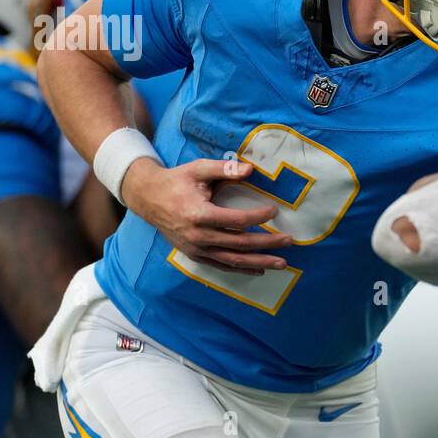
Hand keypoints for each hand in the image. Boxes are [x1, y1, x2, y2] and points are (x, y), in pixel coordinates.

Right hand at [122, 157, 293, 275]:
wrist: (147, 199)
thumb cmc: (177, 181)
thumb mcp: (198, 169)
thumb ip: (224, 168)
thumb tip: (251, 169)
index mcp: (199, 214)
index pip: (236, 220)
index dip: (258, 216)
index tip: (274, 211)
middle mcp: (198, 236)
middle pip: (239, 244)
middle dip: (267, 244)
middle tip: (289, 241)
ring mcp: (196, 249)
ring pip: (233, 260)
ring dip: (260, 262)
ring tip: (282, 263)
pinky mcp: (195, 256)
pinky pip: (221, 265)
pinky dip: (241, 269)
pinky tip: (259, 269)